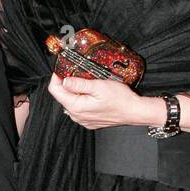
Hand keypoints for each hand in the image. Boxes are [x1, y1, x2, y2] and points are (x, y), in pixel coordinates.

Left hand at [47, 73, 162, 129]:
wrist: (134, 112)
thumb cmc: (120, 99)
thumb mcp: (99, 86)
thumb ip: (79, 83)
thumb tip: (64, 80)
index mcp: (76, 107)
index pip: (55, 91)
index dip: (56, 77)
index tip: (61, 68)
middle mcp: (77, 116)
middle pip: (62, 97)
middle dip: (65, 83)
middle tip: (75, 72)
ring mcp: (83, 120)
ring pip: (71, 102)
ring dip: (75, 91)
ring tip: (86, 82)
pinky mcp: (89, 121)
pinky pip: (80, 109)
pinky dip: (82, 99)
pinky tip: (92, 94)